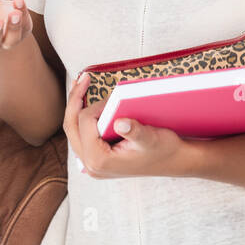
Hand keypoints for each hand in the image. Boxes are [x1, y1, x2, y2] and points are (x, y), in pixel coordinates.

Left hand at [62, 72, 188, 179]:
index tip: (113, 96)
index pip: (85, 123)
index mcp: (99, 160)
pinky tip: (86, 101)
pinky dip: (82, 117)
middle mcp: (90, 165)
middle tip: (82, 78)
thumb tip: (120, 123)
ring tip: (80, 86)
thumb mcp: (151, 138)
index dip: (97, 104)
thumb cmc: (164, 149)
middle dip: (75, 100)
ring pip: (73, 130)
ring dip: (76, 107)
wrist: (174, 162)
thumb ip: (135, 131)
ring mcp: (91, 163)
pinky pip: (81, 135)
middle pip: (71, 126)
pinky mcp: (96, 158)